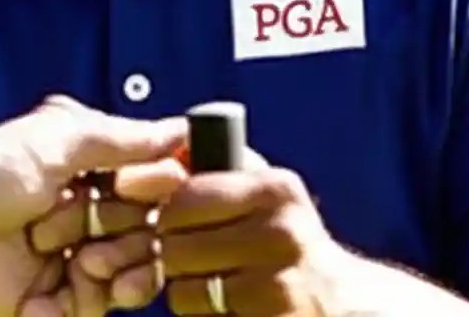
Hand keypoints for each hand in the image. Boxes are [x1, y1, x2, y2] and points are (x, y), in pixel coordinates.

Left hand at [0, 95, 186, 316]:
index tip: (137, 190)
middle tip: (89, 238)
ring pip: (130, 282)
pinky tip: (37, 302)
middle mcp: (89, 219)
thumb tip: (183, 130)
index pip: (160, 191)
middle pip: (152, 240)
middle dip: (130, 240)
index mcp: (96, 176)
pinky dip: (70, 310)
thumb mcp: (59, 140)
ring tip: (79, 268)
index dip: (160, 195)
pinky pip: (86, 314)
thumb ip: (125, 140)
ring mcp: (68, 263)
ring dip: (111, 277)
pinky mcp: (45, 304)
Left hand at [104, 152, 350, 316]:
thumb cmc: (285, 236)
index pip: (185, 198)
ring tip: (212, 282)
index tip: (175, 221)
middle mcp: (282, 233)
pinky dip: (204, 316)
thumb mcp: (263, 190)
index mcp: (276, 190)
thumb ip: (207, 167)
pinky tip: (227, 306)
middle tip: (191, 257)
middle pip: (177, 247)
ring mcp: (280, 285)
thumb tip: (131, 174)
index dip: (168, 214)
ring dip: (187, 291)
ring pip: (184, 291)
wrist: (338, 299)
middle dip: (173, 256)